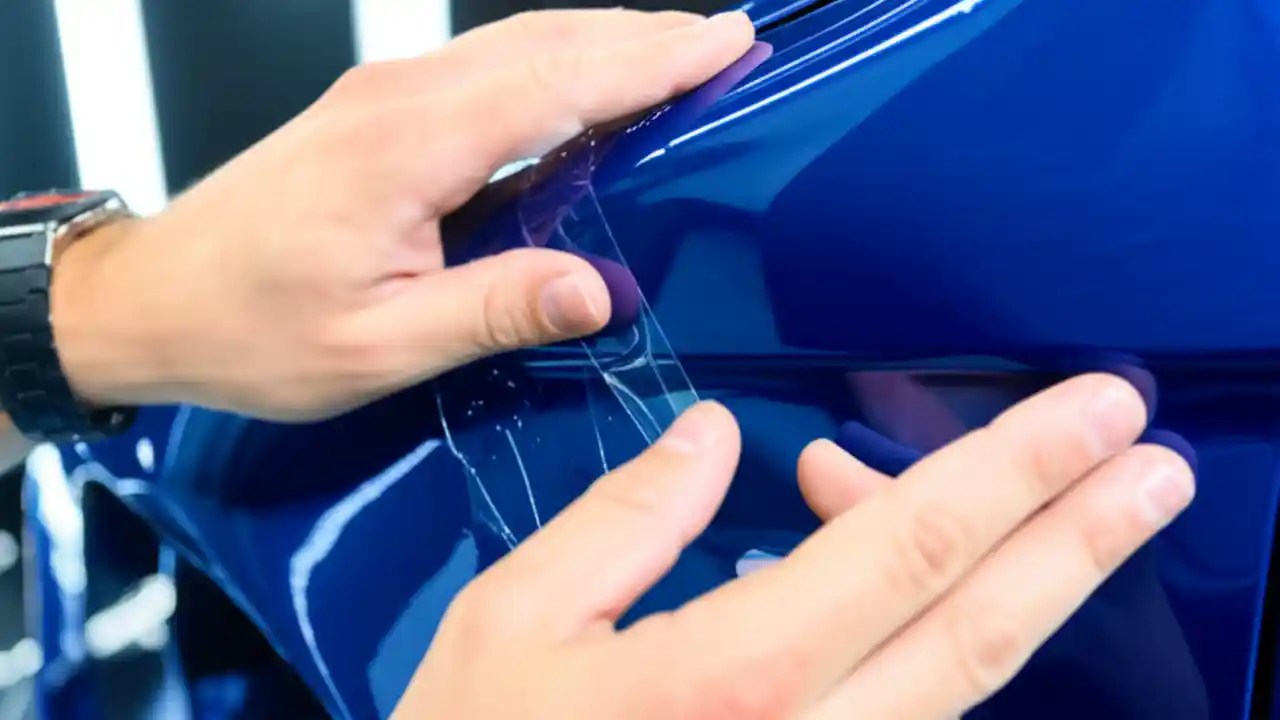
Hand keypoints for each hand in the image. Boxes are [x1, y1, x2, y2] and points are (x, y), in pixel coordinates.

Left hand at [49, 9, 754, 419]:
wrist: (153, 299)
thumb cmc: (251, 328)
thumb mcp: (378, 346)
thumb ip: (493, 310)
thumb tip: (597, 291)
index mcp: (408, 148)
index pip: (558, 80)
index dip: (652, 61)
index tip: (726, 43)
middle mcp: (399, 99)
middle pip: (547, 43)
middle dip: (647, 37)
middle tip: (728, 41)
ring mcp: (384, 96)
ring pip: (518, 45)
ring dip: (605, 42)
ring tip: (678, 53)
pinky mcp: (377, 111)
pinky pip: (486, 68)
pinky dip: (555, 64)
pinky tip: (586, 83)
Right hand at [391, 374, 1193, 718]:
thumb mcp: (515, 622)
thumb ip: (624, 521)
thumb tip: (710, 436)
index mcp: (727, 680)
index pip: (903, 551)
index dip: (1013, 473)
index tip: (1094, 415)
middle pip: (975, 630)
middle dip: (1079, 536)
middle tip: (1156, 462)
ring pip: (959, 684)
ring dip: (1025, 584)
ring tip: (1065, 503)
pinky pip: (908, 714)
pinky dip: (931, 633)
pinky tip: (911, 571)